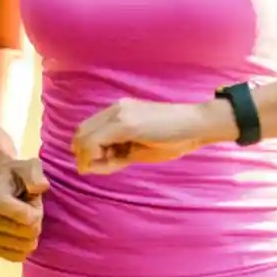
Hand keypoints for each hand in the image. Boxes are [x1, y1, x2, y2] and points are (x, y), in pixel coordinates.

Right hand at [0, 157, 49, 261]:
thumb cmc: (16, 175)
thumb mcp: (29, 166)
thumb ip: (35, 174)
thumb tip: (38, 188)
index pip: (27, 218)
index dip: (37, 210)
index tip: (31, 198)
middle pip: (28, 232)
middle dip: (35, 220)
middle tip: (27, 207)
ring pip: (24, 246)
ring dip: (30, 233)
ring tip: (22, 218)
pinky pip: (16, 257)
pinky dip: (24, 246)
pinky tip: (19, 233)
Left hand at [72, 97, 235, 174]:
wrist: (196, 124)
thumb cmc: (175, 137)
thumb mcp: (140, 147)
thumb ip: (119, 151)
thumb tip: (98, 161)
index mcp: (118, 112)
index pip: (88, 130)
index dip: (88, 151)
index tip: (106, 165)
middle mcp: (115, 109)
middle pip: (80, 133)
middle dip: (85, 155)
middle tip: (105, 168)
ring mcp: (118, 114)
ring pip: (84, 138)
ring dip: (90, 157)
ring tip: (113, 166)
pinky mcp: (125, 123)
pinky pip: (95, 142)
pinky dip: (96, 158)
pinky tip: (115, 164)